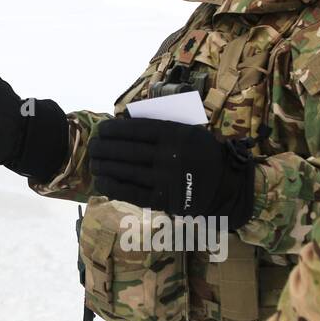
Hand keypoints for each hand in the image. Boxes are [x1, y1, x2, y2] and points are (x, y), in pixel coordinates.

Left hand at [89, 117, 254, 226]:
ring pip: (125, 171)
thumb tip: (124, 120)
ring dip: (104, 166)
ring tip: (94, 162)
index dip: (113, 130)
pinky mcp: (164, 199)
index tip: (101, 130)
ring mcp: (165, 179)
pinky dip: (113, 186)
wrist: (227, 186)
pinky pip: (131, 192)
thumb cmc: (201, 154)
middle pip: (126, 150)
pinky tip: (101, 180)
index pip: (135, 129)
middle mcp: (169, 156)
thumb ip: (161, 125)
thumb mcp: (188, 131)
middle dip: (103, 147)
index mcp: (175, 134)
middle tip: (92, 146)